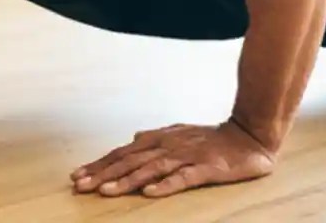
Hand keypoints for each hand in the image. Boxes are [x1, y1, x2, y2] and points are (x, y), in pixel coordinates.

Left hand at [70, 120, 275, 197]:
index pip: (123, 152)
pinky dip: (166, 185)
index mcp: (160, 139)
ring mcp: (187, 156)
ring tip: (105, 191)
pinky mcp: (205, 168)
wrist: (248, 136)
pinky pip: (183, 178)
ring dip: (127, 180)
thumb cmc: (211, 138)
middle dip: (103, 174)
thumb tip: (133, 137)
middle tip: (80, 186)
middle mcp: (168, 146)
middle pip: (130, 161)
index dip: (100, 164)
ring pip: (151, 170)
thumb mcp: (179, 133)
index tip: (77, 175)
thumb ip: (155, 137)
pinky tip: (150, 194)